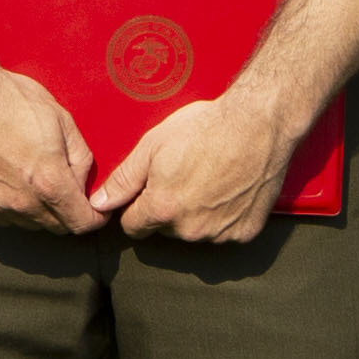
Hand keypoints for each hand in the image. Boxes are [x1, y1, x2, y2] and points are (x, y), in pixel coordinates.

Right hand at [0, 45, 96, 232]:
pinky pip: (4, 218)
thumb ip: (81, 158)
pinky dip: (15, 208)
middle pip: (57, 227)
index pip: (81, 223)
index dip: (95, 219)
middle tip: (68, 191)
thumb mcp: (62, 120)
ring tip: (37, 182)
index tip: (96, 212)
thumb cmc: (10, 99)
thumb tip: (83, 182)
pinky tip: (14, 182)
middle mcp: (22, 201)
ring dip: (41, 212)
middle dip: (69, 214)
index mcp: (48, 182)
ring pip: (30, 225)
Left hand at [105, 84, 288, 246]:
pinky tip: (229, 189)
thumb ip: (124, 180)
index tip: (147, 190)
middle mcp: (190, 230)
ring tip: (208, 180)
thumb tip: (99, 204)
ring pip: (194, 232)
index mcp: (162, 209)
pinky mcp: (245, 233)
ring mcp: (219, 234)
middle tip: (183, 176)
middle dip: (167, 210)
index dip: (135, 207)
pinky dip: (223, 217)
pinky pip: (223, 232)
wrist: (259, 124)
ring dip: (195, 215)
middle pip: (165, 230)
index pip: (133, 227)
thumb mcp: (153, 146)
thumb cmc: (205, 128)